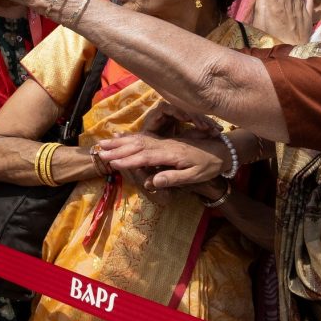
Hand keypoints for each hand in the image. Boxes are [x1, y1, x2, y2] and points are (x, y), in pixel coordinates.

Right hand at [94, 132, 231, 190]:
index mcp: (171, 153)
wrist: (221, 150)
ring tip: (103, 143)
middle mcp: (164, 145)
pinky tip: (119, 138)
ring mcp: (163, 142)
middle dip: (118, 149)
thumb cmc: (209, 166)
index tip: (113, 163)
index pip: (145, 157)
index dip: (128, 160)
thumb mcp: (195, 176)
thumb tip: (153, 182)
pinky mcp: (164, 141)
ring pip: (138, 140)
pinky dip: (129, 138)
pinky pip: (143, 138)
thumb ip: (174, 178)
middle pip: (137, 145)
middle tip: (100, 151)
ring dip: (120, 142)